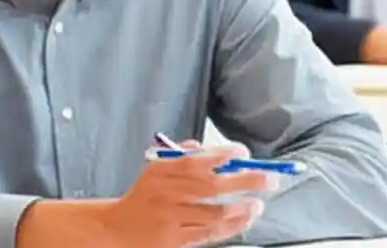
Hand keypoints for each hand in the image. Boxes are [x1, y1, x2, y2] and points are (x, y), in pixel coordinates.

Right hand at [102, 143, 272, 246]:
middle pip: (210, 185)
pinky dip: (232, 225)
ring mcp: (171, 217)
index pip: (192, 160)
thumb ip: (179, 157)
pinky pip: (210, 232)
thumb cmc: (143, 197)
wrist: (117, 229)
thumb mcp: (154, 170)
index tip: (241, 151)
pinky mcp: (177, 239)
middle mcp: (165, 193)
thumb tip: (208, 148)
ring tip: (258, 201)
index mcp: (159, 171)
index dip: (219, 156)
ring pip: (214, 212)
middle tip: (269, 177)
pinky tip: (246, 217)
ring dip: (241, 207)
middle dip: (244, 180)